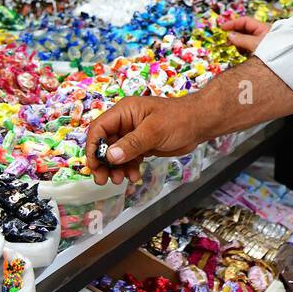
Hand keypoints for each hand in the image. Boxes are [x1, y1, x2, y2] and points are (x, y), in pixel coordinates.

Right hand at [85, 96, 201, 185]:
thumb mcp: (154, 131)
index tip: (94, 165)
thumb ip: (132, 144)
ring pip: (116, 153)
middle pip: (104, 143)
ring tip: (120, 180)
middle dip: (103, 162)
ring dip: (116, 168)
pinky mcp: (142, 145)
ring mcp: (133, 134)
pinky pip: (128, 158)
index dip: (93, 146)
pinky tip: (133, 176)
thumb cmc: (179, 119)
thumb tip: (110, 156)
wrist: (199, 124)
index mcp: (124, 111)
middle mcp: (125, 122)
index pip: (99, 128)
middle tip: (103, 179)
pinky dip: (128, 168)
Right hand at [222, 16, 270, 54]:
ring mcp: (259, 42)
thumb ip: (242, 39)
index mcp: (262, 28)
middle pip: (243, 30)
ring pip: (244, 39)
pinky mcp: (258, 50)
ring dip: (239, 44)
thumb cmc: (273, 52)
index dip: (233, 23)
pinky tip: (244, 54)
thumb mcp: (255, 44)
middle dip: (235, 35)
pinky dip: (243, 49)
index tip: (223, 28)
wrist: (283, 64)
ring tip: (241, 50)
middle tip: (227, 41)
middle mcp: (261, 33)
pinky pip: (247, 47)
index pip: (245, 21)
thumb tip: (230, 35)